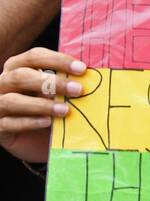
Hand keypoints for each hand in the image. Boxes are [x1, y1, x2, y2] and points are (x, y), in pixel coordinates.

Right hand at [0, 48, 86, 162]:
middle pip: (20, 76)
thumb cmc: (52, 113)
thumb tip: (89, 78)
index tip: (82, 69)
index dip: (57, 60)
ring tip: (65, 110)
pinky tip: (47, 123)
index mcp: (18, 69)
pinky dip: (29, 122)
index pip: (34, 57)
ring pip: (11, 100)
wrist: (40, 143)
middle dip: (51, 82)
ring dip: (40, 105)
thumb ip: (67, 86)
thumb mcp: (60, 97)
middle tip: (78, 90)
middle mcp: (3, 84)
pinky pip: (9, 123)